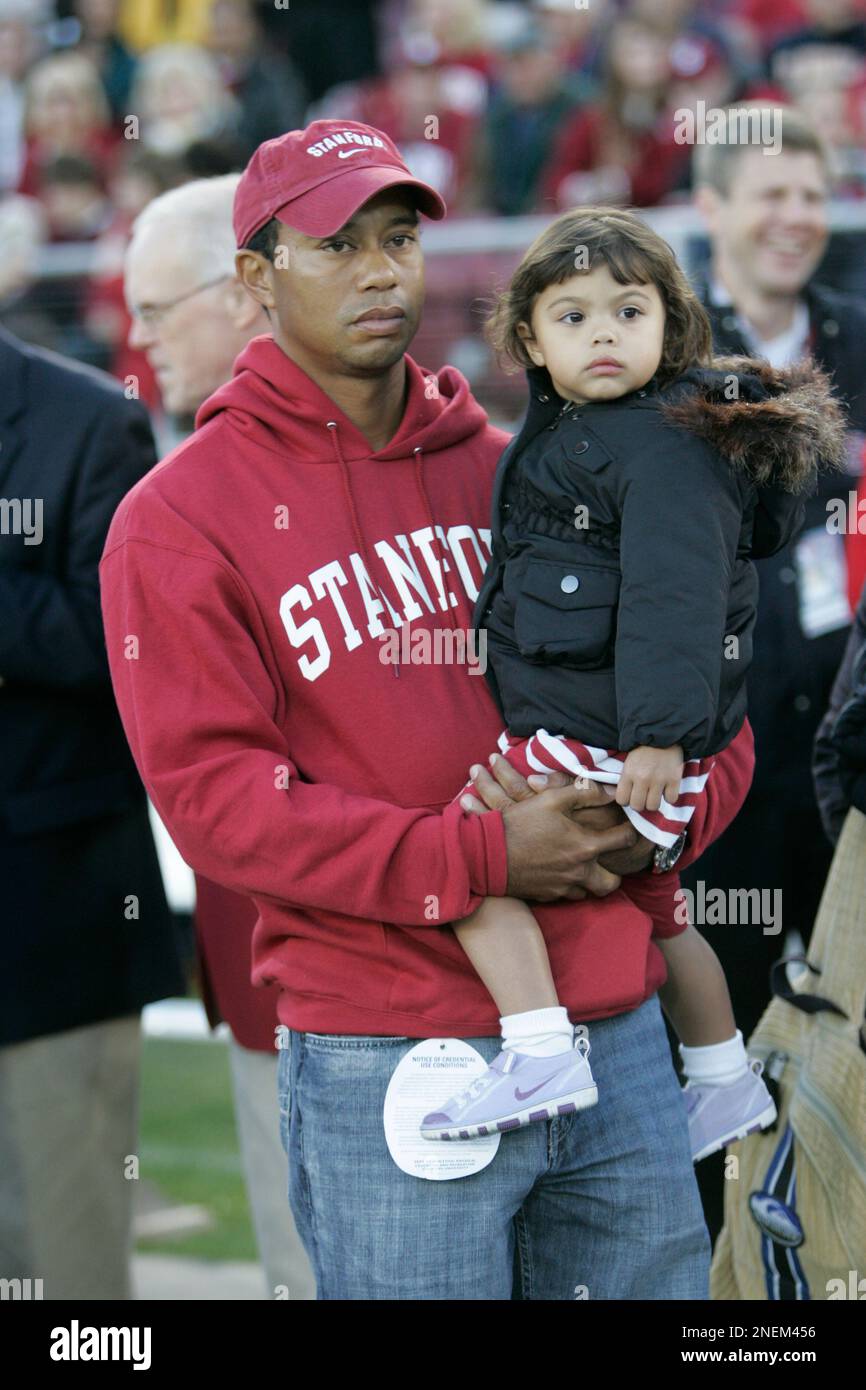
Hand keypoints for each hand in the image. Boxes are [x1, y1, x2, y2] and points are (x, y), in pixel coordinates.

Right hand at [461, 754, 639, 899]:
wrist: (486, 854)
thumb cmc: (520, 823)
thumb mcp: (552, 799)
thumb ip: (584, 793)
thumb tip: (610, 792)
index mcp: (585, 846)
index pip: (622, 841)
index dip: (632, 832)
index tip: (631, 827)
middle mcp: (579, 871)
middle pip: (612, 883)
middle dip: (615, 873)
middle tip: (609, 861)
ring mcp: (562, 887)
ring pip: (589, 892)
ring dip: (590, 880)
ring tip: (583, 867)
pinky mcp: (546, 895)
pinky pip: (566, 895)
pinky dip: (568, 885)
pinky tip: (559, 872)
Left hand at [617, 745, 682, 813]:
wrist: (663, 733)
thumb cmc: (643, 748)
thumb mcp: (628, 761)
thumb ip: (626, 778)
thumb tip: (621, 797)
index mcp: (628, 773)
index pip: (621, 800)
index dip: (626, 799)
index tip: (631, 795)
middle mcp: (642, 778)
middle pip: (637, 806)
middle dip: (640, 803)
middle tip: (643, 796)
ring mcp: (659, 780)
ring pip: (653, 806)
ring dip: (654, 802)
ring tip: (655, 794)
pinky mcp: (674, 779)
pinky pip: (671, 799)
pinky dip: (669, 796)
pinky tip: (667, 789)